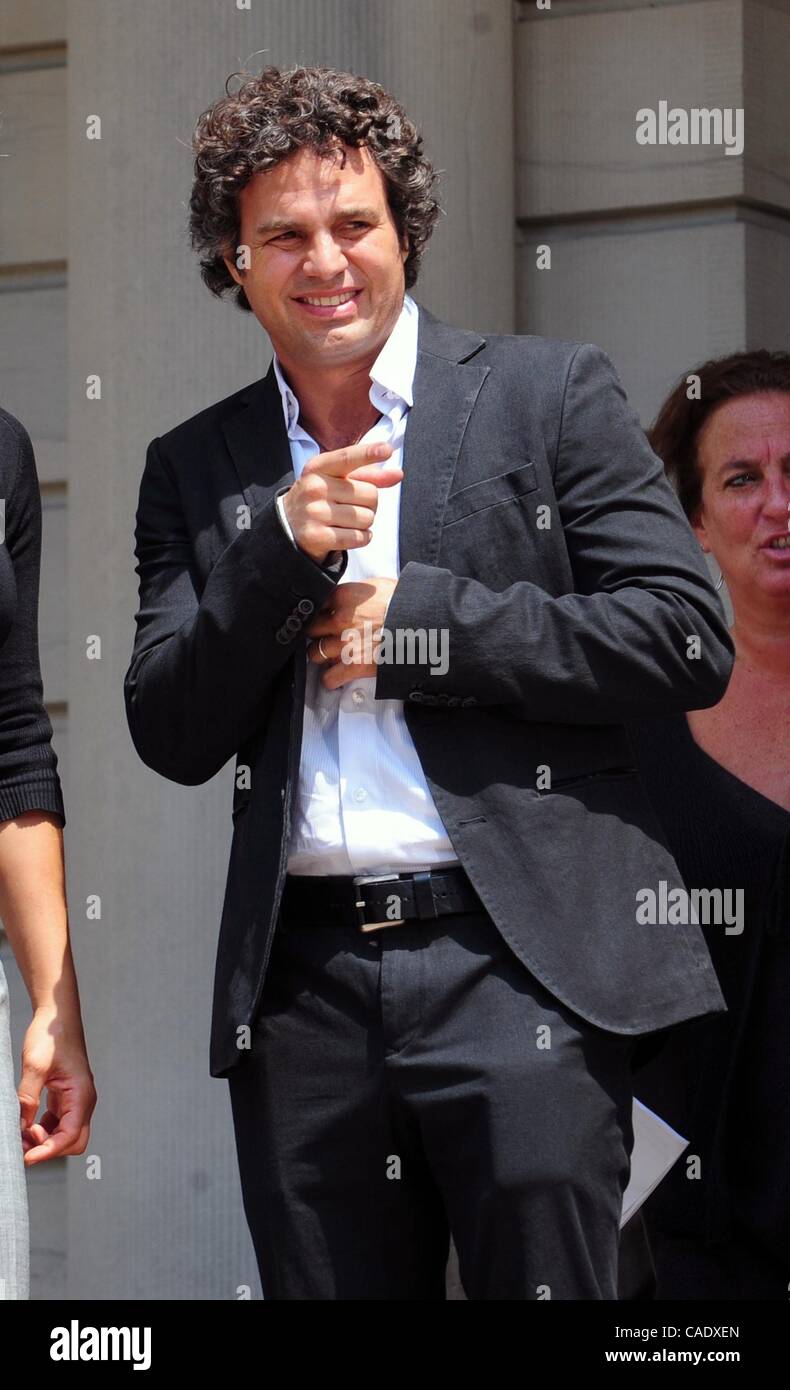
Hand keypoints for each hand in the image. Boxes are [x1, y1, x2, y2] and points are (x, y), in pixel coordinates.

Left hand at [18, 1009, 96, 1164]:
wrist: (57, 1018)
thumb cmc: (51, 1037)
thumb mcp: (34, 1067)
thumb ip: (27, 1098)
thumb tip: (19, 1127)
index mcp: (81, 1095)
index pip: (70, 1136)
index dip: (48, 1151)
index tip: (26, 1157)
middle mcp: (83, 1101)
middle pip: (73, 1142)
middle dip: (49, 1149)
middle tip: (23, 1144)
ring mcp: (76, 1100)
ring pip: (65, 1135)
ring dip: (45, 1140)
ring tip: (21, 1132)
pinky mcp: (67, 1097)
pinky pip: (59, 1123)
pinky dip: (44, 1129)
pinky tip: (28, 1122)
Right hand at [282, 441, 402, 564]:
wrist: (288, 526)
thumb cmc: (321, 498)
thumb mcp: (337, 480)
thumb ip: (368, 475)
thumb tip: (398, 474)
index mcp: (319, 467)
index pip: (347, 458)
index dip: (368, 454)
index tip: (387, 450)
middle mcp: (315, 488)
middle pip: (370, 494)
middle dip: (369, 504)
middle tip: (351, 507)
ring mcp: (315, 513)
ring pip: (367, 518)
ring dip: (365, 523)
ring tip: (347, 521)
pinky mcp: (318, 536)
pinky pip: (360, 537)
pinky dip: (362, 538)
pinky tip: (348, 534)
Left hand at [306, 578, 397, 689]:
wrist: (423, 625)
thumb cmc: (407, 603)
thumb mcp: (380, 585)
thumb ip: (358, 591)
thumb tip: (352, 595)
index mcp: (344, 596)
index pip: (316, 604)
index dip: (319, 611)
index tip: (322, 615)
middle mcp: (340, 620)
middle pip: (311, 629)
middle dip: (317, 633)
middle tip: (325, 635)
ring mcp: (345, 644)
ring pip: (315, 653)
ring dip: (321, 655)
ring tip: (329, 655)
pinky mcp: (355, 666)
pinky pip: (330, 677)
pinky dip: (331, 678)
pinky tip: (335, 675)